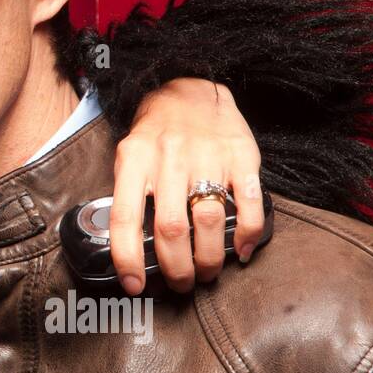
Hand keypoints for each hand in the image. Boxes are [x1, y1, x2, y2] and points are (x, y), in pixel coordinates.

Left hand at [110, 78, 263, 294]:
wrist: (190, 87)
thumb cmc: (156, 132)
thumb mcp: (129, 155)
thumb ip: (128, 194)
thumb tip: (127, 247)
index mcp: (134, 159)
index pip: (124, 217)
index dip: (127, 257)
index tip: (134, 285)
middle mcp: (168, 157)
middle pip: (171, 228)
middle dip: (177, 267)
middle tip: (182, 283)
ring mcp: (207, 155)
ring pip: (208, 221)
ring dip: (209, 258)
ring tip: (207, 272)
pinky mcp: (241, 154)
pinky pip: (247, 203)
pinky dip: (246, 234)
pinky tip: (241, 251)